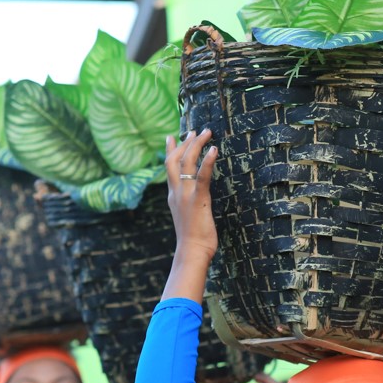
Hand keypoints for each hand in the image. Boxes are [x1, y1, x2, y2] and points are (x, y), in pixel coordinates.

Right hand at [165, 129, 218, 266]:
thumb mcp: (187, 216)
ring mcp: (185, 195)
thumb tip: (194, 200)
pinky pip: (202, 176)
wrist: (192, 252)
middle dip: (185, 143)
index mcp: (173, 196)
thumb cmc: (193, 240)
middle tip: (195, 131)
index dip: (170, 150)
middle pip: (175, 159)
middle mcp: (176, 192)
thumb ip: (188, 204)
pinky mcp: (198, 199)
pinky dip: (207, 162)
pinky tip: (214, 150)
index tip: (172, 136)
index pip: (168, 167)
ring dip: (197, 145)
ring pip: (187, 162)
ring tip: (207, 133)